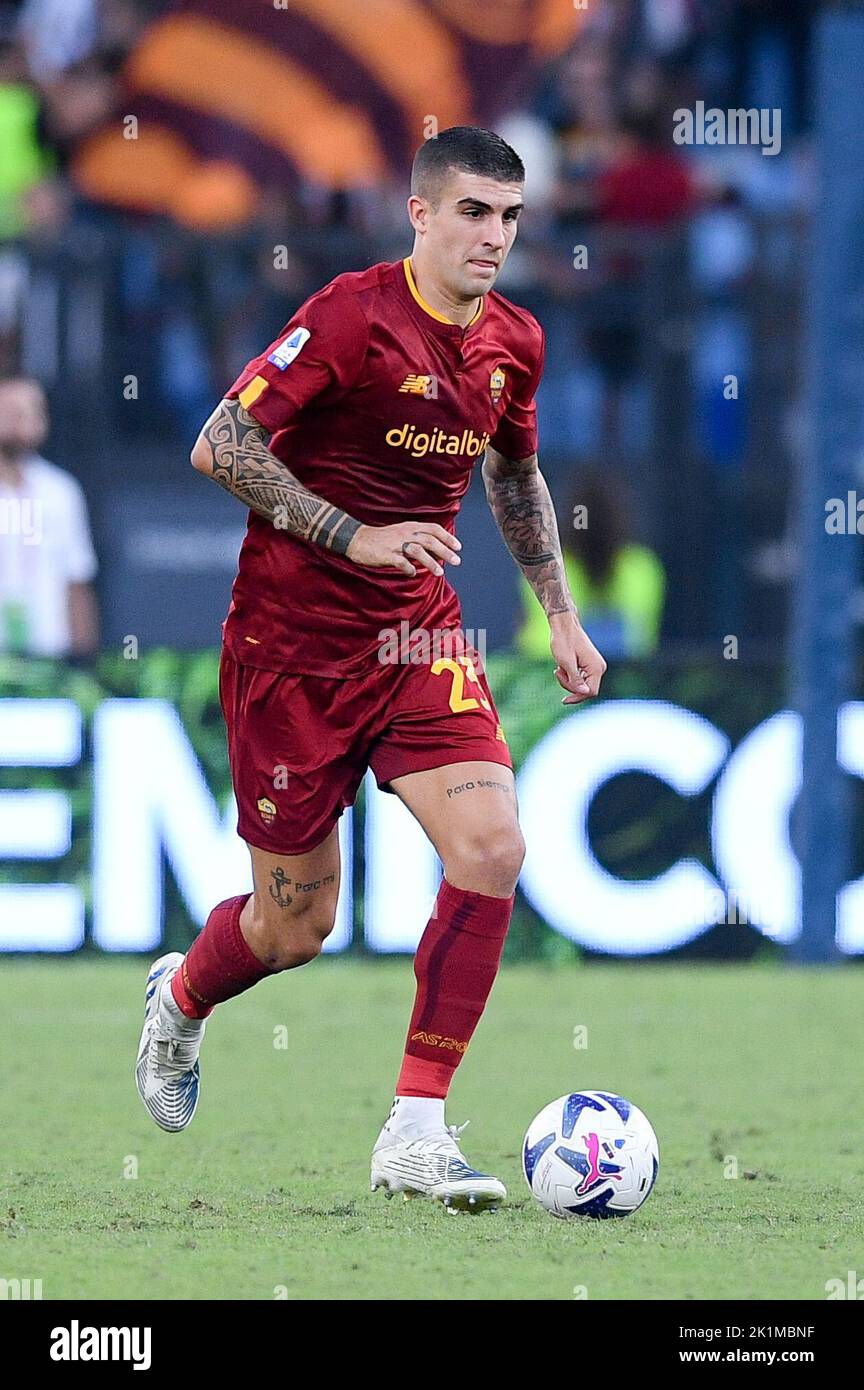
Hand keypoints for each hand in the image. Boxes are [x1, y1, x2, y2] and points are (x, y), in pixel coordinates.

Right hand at [346, 521, 461, 576]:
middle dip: (445, 550)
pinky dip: (409, 568)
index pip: (433, 529)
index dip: (447, 537)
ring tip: (440, 573)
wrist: (357, 539)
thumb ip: (418, 539)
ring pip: (418, 550)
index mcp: (410, 527)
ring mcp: (395, 544)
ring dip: (430, 562)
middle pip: (429, 540)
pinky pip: (401, 562)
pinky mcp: (386, 554)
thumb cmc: (381, 539)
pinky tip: (413, 574)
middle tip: (456, 561)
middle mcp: (405, 533)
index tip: (458, 547)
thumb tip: (436, 550)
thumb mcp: (401, 533)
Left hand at [549, 612, 606, 704]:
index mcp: (596, 668)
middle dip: (570, 686)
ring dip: (568, 680)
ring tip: (558, 668)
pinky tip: (562, 667)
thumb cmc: (563, 641)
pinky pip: (580, 678)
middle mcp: (599, 668)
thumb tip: (585, 692)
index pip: (590, 692)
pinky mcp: (589, 665)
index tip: (564, 700)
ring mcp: (595, 666)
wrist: (564, 625)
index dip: (577, 697)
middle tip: (557, 673)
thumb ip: (575, 679)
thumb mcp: (566, 662)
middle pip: (586, 689)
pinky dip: (569, 675)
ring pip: (582, 684)